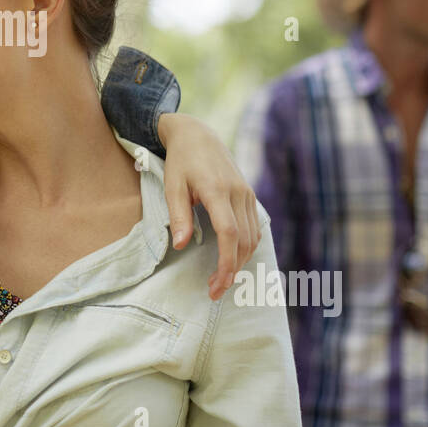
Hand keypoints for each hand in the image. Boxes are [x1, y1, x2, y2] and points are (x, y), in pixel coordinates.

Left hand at [157, 113, 261, 299]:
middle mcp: (238, 193)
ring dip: (240, 262)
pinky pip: (255, 228)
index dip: (226, 262)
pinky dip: (246, 248)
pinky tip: (232, 259)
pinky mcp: (250, 196)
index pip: (229, 234)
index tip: (216, 284)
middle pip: (244, 241)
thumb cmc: (181, 161)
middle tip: (215, 291)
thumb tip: (180, 246)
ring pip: (253, 238)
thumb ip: (178, 215)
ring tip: (221, 280)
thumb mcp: (172, 186)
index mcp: (218, 190)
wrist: (198, 135)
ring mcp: (247, 194)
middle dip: (232, 270)